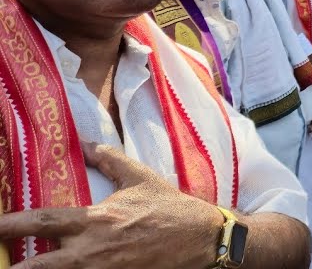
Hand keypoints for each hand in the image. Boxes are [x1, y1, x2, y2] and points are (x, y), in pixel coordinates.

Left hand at [0, 142, 225, 268]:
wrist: (203, 238)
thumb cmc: (171, 207)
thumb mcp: (141, 178)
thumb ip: (111, 160)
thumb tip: (88, 144)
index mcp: (95, 219)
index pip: (43, 222)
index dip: (11, 225)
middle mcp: (92, 249)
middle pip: (40, 266)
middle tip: (0, 264)